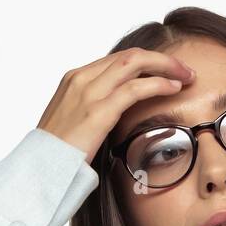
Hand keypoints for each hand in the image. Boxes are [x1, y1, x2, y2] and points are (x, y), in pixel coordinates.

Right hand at [36, 47, 195, 164]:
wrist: (38, 169)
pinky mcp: (98, 111)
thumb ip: (94, 112)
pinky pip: (135, 89)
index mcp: (74, 79)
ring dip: (166, 66)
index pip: (117, 60)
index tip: (167, 70)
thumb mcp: (74, 124)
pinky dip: (159, 84)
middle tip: (184, 69)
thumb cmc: (56, 154)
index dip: (146, 61)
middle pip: (129, 55)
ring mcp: (88, 93)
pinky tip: (174, 88)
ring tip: (187, 76)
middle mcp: (80, 79)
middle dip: (161, 59)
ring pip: (134, 63)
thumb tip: (117, 116)